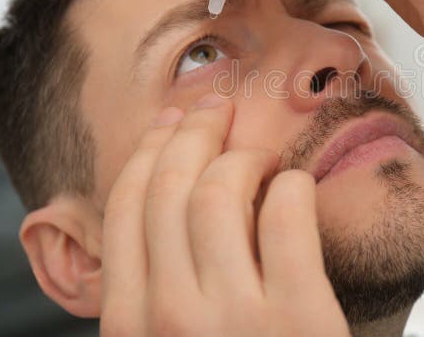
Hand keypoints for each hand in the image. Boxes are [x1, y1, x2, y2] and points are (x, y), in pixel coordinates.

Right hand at [100, 95, 348, 335]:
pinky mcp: (299, 318)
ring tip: (266, 160)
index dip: (149, 150)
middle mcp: (170, 320)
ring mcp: (235, 319)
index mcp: (129, 325)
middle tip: (219, 109)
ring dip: (244, 157)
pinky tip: (297, 188)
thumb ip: (160, 285)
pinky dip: (293, 186)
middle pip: (169, 188)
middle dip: (194, 131)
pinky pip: (285, 217)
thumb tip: (168, 199)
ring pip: (218, 193)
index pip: (124, 209)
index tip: (172, 120)